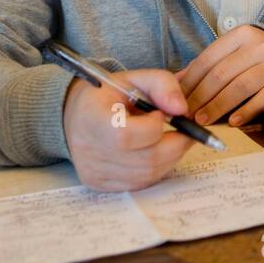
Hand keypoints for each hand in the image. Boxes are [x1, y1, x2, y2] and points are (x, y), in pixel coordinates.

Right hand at [62, 68, 194, 190]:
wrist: (77, 114)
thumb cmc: (108, 95)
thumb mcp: (135, 78)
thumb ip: (163, 85)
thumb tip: (182, 109)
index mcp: (92, 119)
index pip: (127, 135)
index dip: (154, 126)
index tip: (159, 113)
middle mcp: (88, 150)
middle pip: (145, 159)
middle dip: (175, 144)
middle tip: (186, 130)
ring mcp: (93, 171)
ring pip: (148, 174)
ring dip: (170, 157)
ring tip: (171, 139)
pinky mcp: (100, 184)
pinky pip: (140, 183)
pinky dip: (157, 169)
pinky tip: (157, 151)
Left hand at [177, 25, 263, 125]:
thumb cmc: (255, 57)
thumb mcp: (233, 52)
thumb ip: (207, 65)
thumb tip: (176, 81)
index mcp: (240, 35)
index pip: (207, 60)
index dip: (189, 82)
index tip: (177, 99)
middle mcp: (258, 46)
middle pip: (221, 74)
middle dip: (200, 97)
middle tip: (187, 114)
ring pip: (239, 87)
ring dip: (218, 106)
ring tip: (203, 119)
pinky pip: (263, 99)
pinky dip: (247, 111)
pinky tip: (233, 122)